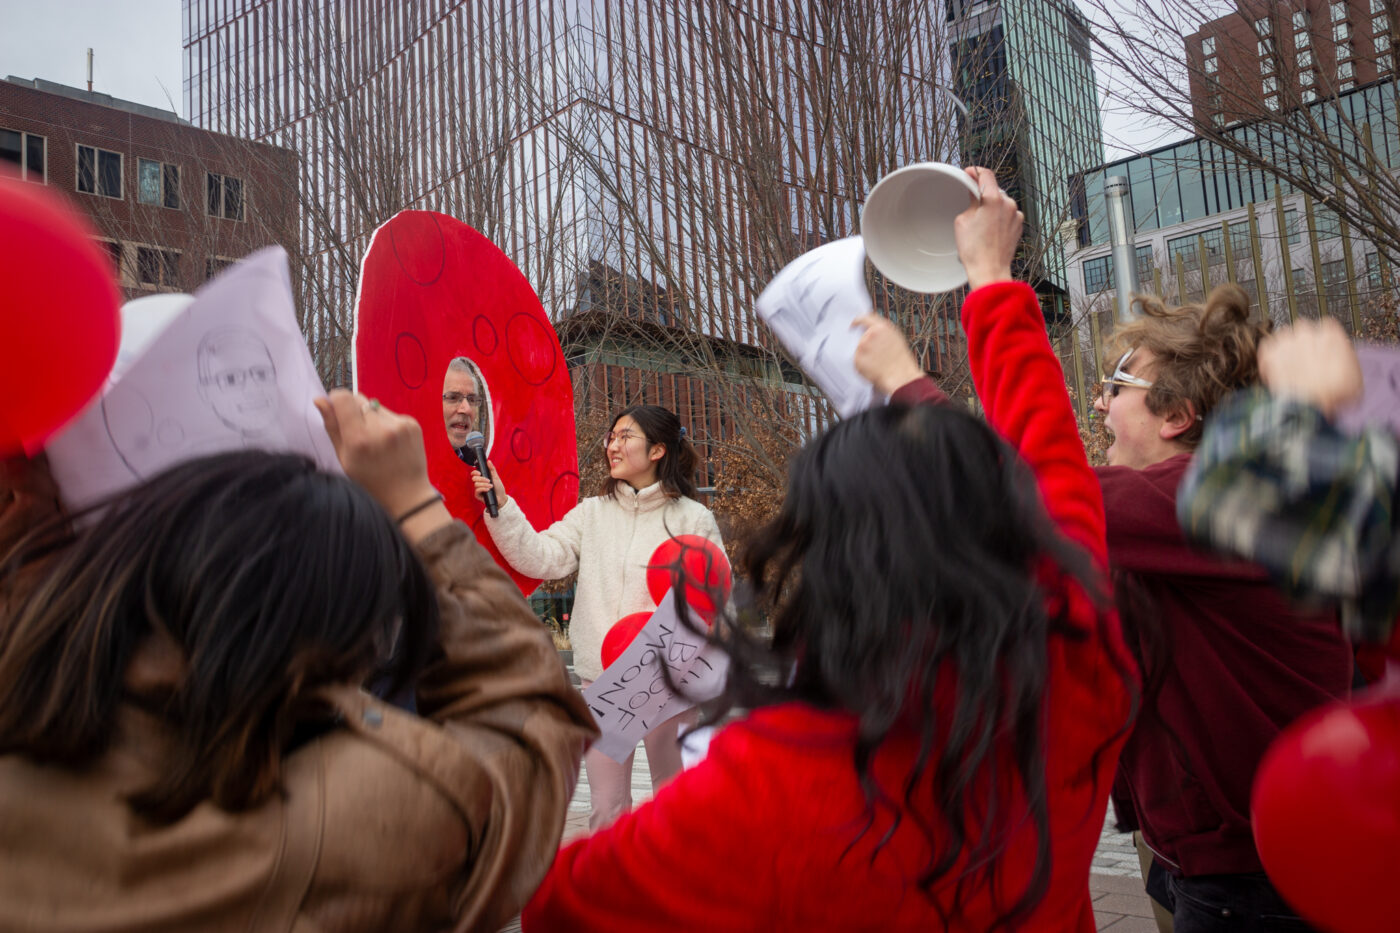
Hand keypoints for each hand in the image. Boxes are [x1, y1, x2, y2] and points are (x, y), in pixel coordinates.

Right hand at [314, 390, 443, 528]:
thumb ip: (332, 427)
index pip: (343, 398)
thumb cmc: (369, 480)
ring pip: (375, 406)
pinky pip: (391, 414)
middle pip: (358, 399)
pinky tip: (389, 442)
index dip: (336, 400)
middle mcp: (380, 428)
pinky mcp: (412, 424)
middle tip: (358, 432)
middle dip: (353, 411)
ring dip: (371, 417)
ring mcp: (399, 425)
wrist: (407, 494)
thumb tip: (320, 400)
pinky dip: (386, 423)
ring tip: (376, 440)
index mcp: (359, 439)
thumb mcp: (344, 458)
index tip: (336, 409)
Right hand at [469, 461, 507, 509]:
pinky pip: (477, 490)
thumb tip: (488, 461)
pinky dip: (483, 489)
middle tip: (489, 480)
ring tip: (491, 486)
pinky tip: (488, 490)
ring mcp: (478, 489)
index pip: (474, 474)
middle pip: (474, 478)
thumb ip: (492, 469)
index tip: (479, 473)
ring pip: (476, 484)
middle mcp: (479, 483)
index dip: (475, 472)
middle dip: (481, 479)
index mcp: (482, 478)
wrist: (501, 497)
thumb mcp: (496, 477)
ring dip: (484, 484)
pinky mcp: (478, 495)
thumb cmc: (499, 488)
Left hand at [852, 313, 924, 396]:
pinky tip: (872, 368)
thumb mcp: (896, 338)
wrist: (900, 376)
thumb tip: (872, 331)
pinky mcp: (857, 358)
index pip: (864, 318)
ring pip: (858, 349)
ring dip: (864, 355)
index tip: (853, 325)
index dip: (857, 321)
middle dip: (865, 344)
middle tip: (873, 353)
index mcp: (881, 327)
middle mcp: (870, 334)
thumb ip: (883, 332)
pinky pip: (856, 360)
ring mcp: (862, 346)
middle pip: (861, 336)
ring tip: (877, 363)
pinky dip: (862, 365)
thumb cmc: (901, 361)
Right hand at [954, 167, 1023, 290]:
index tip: (968, 174)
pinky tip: (989, 229)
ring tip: (980, 222)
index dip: (975, 172)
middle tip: (970, 201)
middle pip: (994, 189)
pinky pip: (1007, 214)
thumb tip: (974, 194)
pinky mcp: (1019, 225)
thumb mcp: (963, 221)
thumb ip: (970, 202)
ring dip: (991, 206)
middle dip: (982, 193)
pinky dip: (998, 217)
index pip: (986, 174)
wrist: (989, 270)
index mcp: (994, 199)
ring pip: (1001, 202)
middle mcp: (1009, 204)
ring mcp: (1016, 215)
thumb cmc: (974, 250)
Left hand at [1258, 319, 1362, 416]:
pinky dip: (1270, 356)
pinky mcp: (1270, 351)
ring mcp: (1286, 339)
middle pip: (1304, 330)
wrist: (1308, 404)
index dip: (1324, 341)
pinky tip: (1275, 368)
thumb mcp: (1355, 376)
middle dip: (1304, 343)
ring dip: (1286, 348)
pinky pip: (1267, 347)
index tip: (1323, 351)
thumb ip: (1346, 359)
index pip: (1326, 326)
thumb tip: (1342, 358)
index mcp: (1331, 332)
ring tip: (1290, 366)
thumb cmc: (1334, 393)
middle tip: (1306, 361)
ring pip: (1284, 336)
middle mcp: (1308, 330)